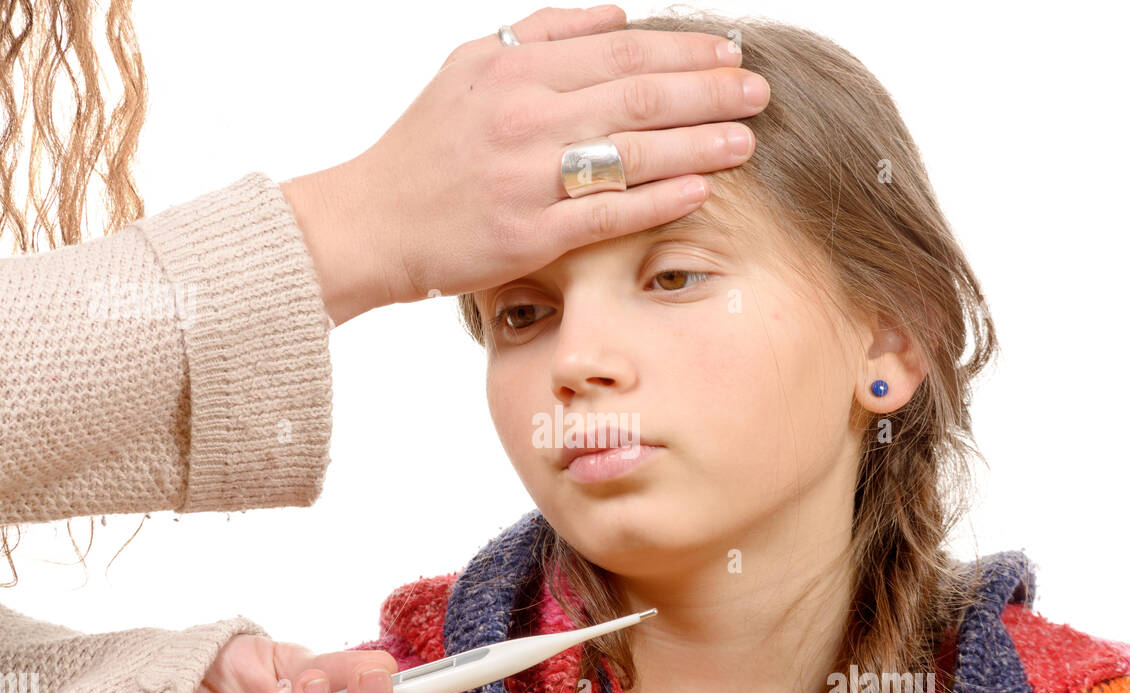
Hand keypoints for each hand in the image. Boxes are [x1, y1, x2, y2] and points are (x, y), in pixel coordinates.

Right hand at [280, 5, 768, 324]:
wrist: (370, 221)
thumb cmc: (425, 146)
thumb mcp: (470, 66)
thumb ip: (542, 32)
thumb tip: (618, 16)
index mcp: (513, 67)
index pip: (621, 50)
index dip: (685, 51)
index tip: (731, 53)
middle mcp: (523, 115)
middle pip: (639, 95)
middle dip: (710, 91)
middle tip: (759, 92)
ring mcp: (525, 176)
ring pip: (633, 152)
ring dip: (699, 143)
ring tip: (747, 140)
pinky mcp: (526, 233)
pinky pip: (607, 213)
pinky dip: (658, 199)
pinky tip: (700, 190)